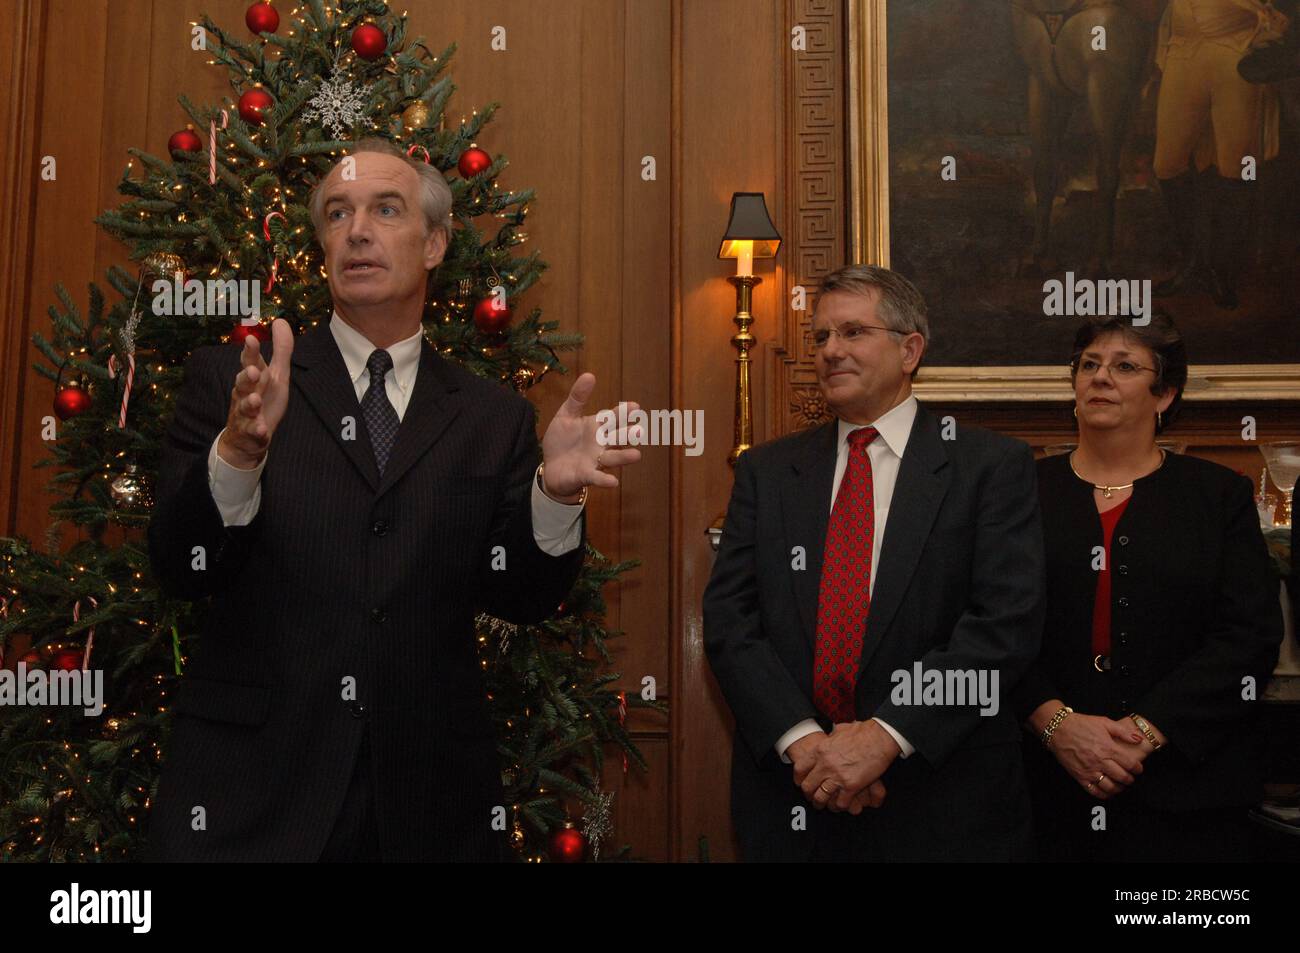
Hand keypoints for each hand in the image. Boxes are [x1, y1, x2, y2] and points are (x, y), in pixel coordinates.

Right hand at [218, 319, 293, 468]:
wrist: (248, 436)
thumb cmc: (263, 399)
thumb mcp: (276, 374)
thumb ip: (281, 350)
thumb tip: (280, 321)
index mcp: (253, 378)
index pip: (249, 362)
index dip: (250, 352)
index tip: (251, 339)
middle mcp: (245, 393)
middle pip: (243, 383)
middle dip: (247, 377)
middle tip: (254, 371)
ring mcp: (246, 414)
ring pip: (245, 407)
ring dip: (250, 403)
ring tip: (256, 400)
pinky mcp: (251, 433)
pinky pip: (253, 432)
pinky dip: (257, 430)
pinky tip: (262, 429)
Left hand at [539, 372, 641, 500]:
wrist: (550, 467)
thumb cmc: (562, 441)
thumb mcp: (566, 415)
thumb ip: (578, 397)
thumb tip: (590, 375)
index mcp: (597, 427)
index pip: (612, 418)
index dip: (623, 413)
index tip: (634, 406)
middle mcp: (601, 444)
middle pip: (617, 437)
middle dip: (627, 434)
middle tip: (639, 430)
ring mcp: (595, 460)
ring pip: (612, 457)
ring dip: (624, 457)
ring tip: (637, 455)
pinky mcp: (586, 475)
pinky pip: (597, 477)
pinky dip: (605, 479)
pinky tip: (614, 481)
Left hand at [795, 720, 900, 810]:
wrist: (880, 737)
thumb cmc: (863, 732)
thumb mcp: (840, 730)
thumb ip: (831, 736)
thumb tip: (831, 734)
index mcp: (820, 750)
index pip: (800, 769)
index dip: (799, 779)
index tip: (801, 783)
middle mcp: (825, 764)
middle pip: (808, 786)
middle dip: (809, 794)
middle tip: (813, 797)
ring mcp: (837, 776)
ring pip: (821, 797)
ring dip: (822, 803)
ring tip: (825, 805)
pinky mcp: (851, 786)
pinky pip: (840, 803)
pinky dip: (840, 806)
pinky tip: (842, 805)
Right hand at [1046, 712, 1148, 799]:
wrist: (1058, 729)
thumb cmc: (1080, 725)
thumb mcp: (1103, 722)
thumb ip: (1123, 731)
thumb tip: (1138, 739)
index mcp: (1108, 748)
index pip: (1130, 764)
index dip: (1138, 768)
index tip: (1138, 768)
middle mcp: (1100, 761)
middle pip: (1123, 777)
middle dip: (1130, 779)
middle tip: (1130, 777)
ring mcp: (1089, 771)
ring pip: (1110, 787)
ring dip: (1119, 788)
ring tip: (1121, 785)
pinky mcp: (1080, 776)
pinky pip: (1094, 791)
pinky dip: (1104, 794)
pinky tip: (1108, 791)